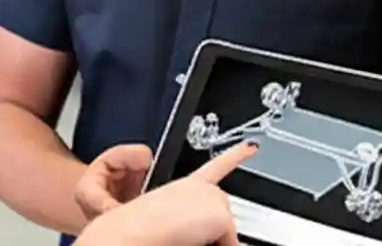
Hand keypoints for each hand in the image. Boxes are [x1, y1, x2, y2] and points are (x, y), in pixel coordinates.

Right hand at [79, 141, 258, 245]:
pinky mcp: (220, 216)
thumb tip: (204, 235)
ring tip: (184, 239)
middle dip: (211, 231)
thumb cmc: (138, 229)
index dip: (236, 154)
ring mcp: (213, 199)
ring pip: (227, 232)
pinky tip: (198, 242)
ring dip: (211, 241)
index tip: (250, 146)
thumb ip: (190, 220)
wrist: (130, 233)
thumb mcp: (170, 219)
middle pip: (222, 214)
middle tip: (185, 237)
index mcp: (187, 186)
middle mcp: (202, 188)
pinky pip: (229, 243)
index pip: (217, 166)